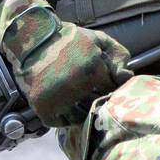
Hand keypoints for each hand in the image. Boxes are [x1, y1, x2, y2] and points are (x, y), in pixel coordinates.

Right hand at [2, 9, 131, 128]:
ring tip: (75, 96)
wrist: (32, 37)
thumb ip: (118, 54)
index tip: (101, 82)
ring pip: (81, 117)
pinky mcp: (43, 107)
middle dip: (96, 98)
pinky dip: (65, 116)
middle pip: (97, 105)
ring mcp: (59, 99)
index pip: (112, 91)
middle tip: (87, 89)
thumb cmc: (68, 38)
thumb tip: (127, 76)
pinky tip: (64, 103)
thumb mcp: (97, 39)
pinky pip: (62, 122)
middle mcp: (77, 87)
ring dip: (81, 110)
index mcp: (93, 70)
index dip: (108, 87)